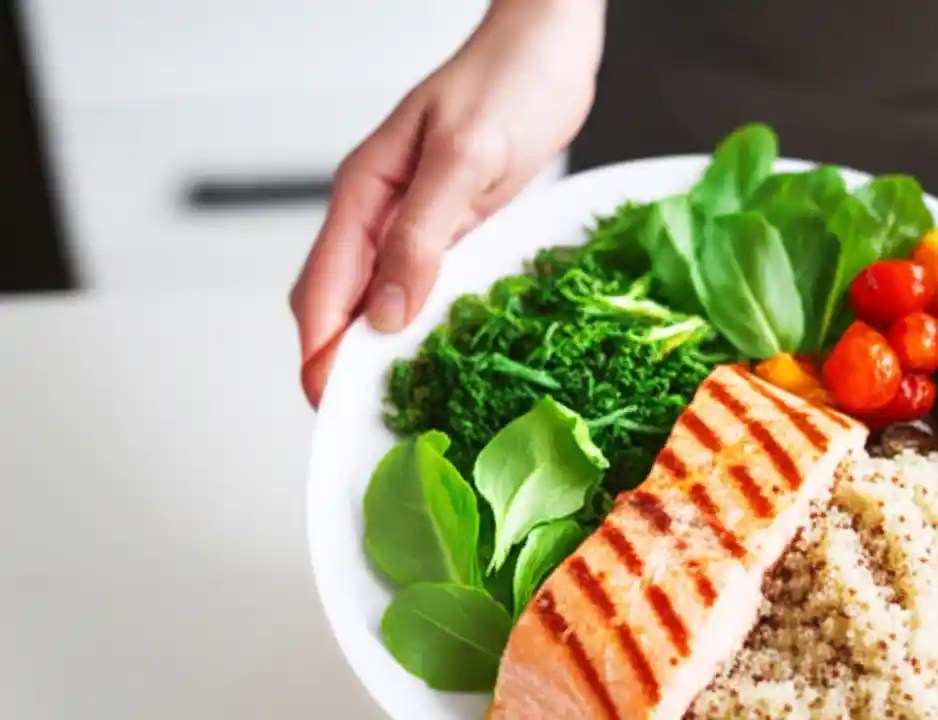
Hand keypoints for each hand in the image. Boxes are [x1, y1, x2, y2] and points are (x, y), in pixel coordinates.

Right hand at [289, 0, 603, 406]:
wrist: (549, 48)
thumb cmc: (507, 82)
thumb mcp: (464, 157)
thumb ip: (423, 234)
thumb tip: (385, 314)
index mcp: (365, 193)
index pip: (322, 289)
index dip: (321, 353)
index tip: (331, 406)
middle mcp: (381, 213)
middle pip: (339, 303)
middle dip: (342, 362)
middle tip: (367, 420)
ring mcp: (416, 224)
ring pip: (380, 301)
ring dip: (383, 351)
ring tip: (400, 403)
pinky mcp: (454, 229)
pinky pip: (425, 287)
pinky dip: (423, 325)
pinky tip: (441, 352)